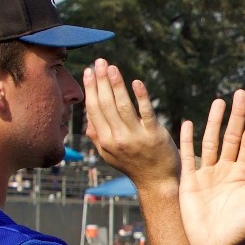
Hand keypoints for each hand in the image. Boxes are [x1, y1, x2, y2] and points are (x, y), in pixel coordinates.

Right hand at [82, 60, 176, 186]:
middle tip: (99, 62)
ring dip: (116, 84)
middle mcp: (117, 138)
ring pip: (123, 106)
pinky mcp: (154, 135)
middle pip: (106, 104)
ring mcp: (136, 137)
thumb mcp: (109, 155)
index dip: (90, 88)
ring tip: (112, 67)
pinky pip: (146, 112)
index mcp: (104, 141)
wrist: (157, 182)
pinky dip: (141, 96)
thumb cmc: (133, 165)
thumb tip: (87, 117)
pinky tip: (136, 82)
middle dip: (101, 81)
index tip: (88, 71)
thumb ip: (97, 136)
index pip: (94, 109)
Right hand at [178, 92, 244, 244]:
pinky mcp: (189, 181)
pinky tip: (187, 123)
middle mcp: (225, 170)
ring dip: (214, 122)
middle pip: (231, 136)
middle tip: (240, 93)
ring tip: (219, 102)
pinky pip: (188, 156)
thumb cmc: (243, 229)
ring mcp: (207, 174)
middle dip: (236, 116)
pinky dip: (188, 140)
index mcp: (243, 174)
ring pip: (211, 141)